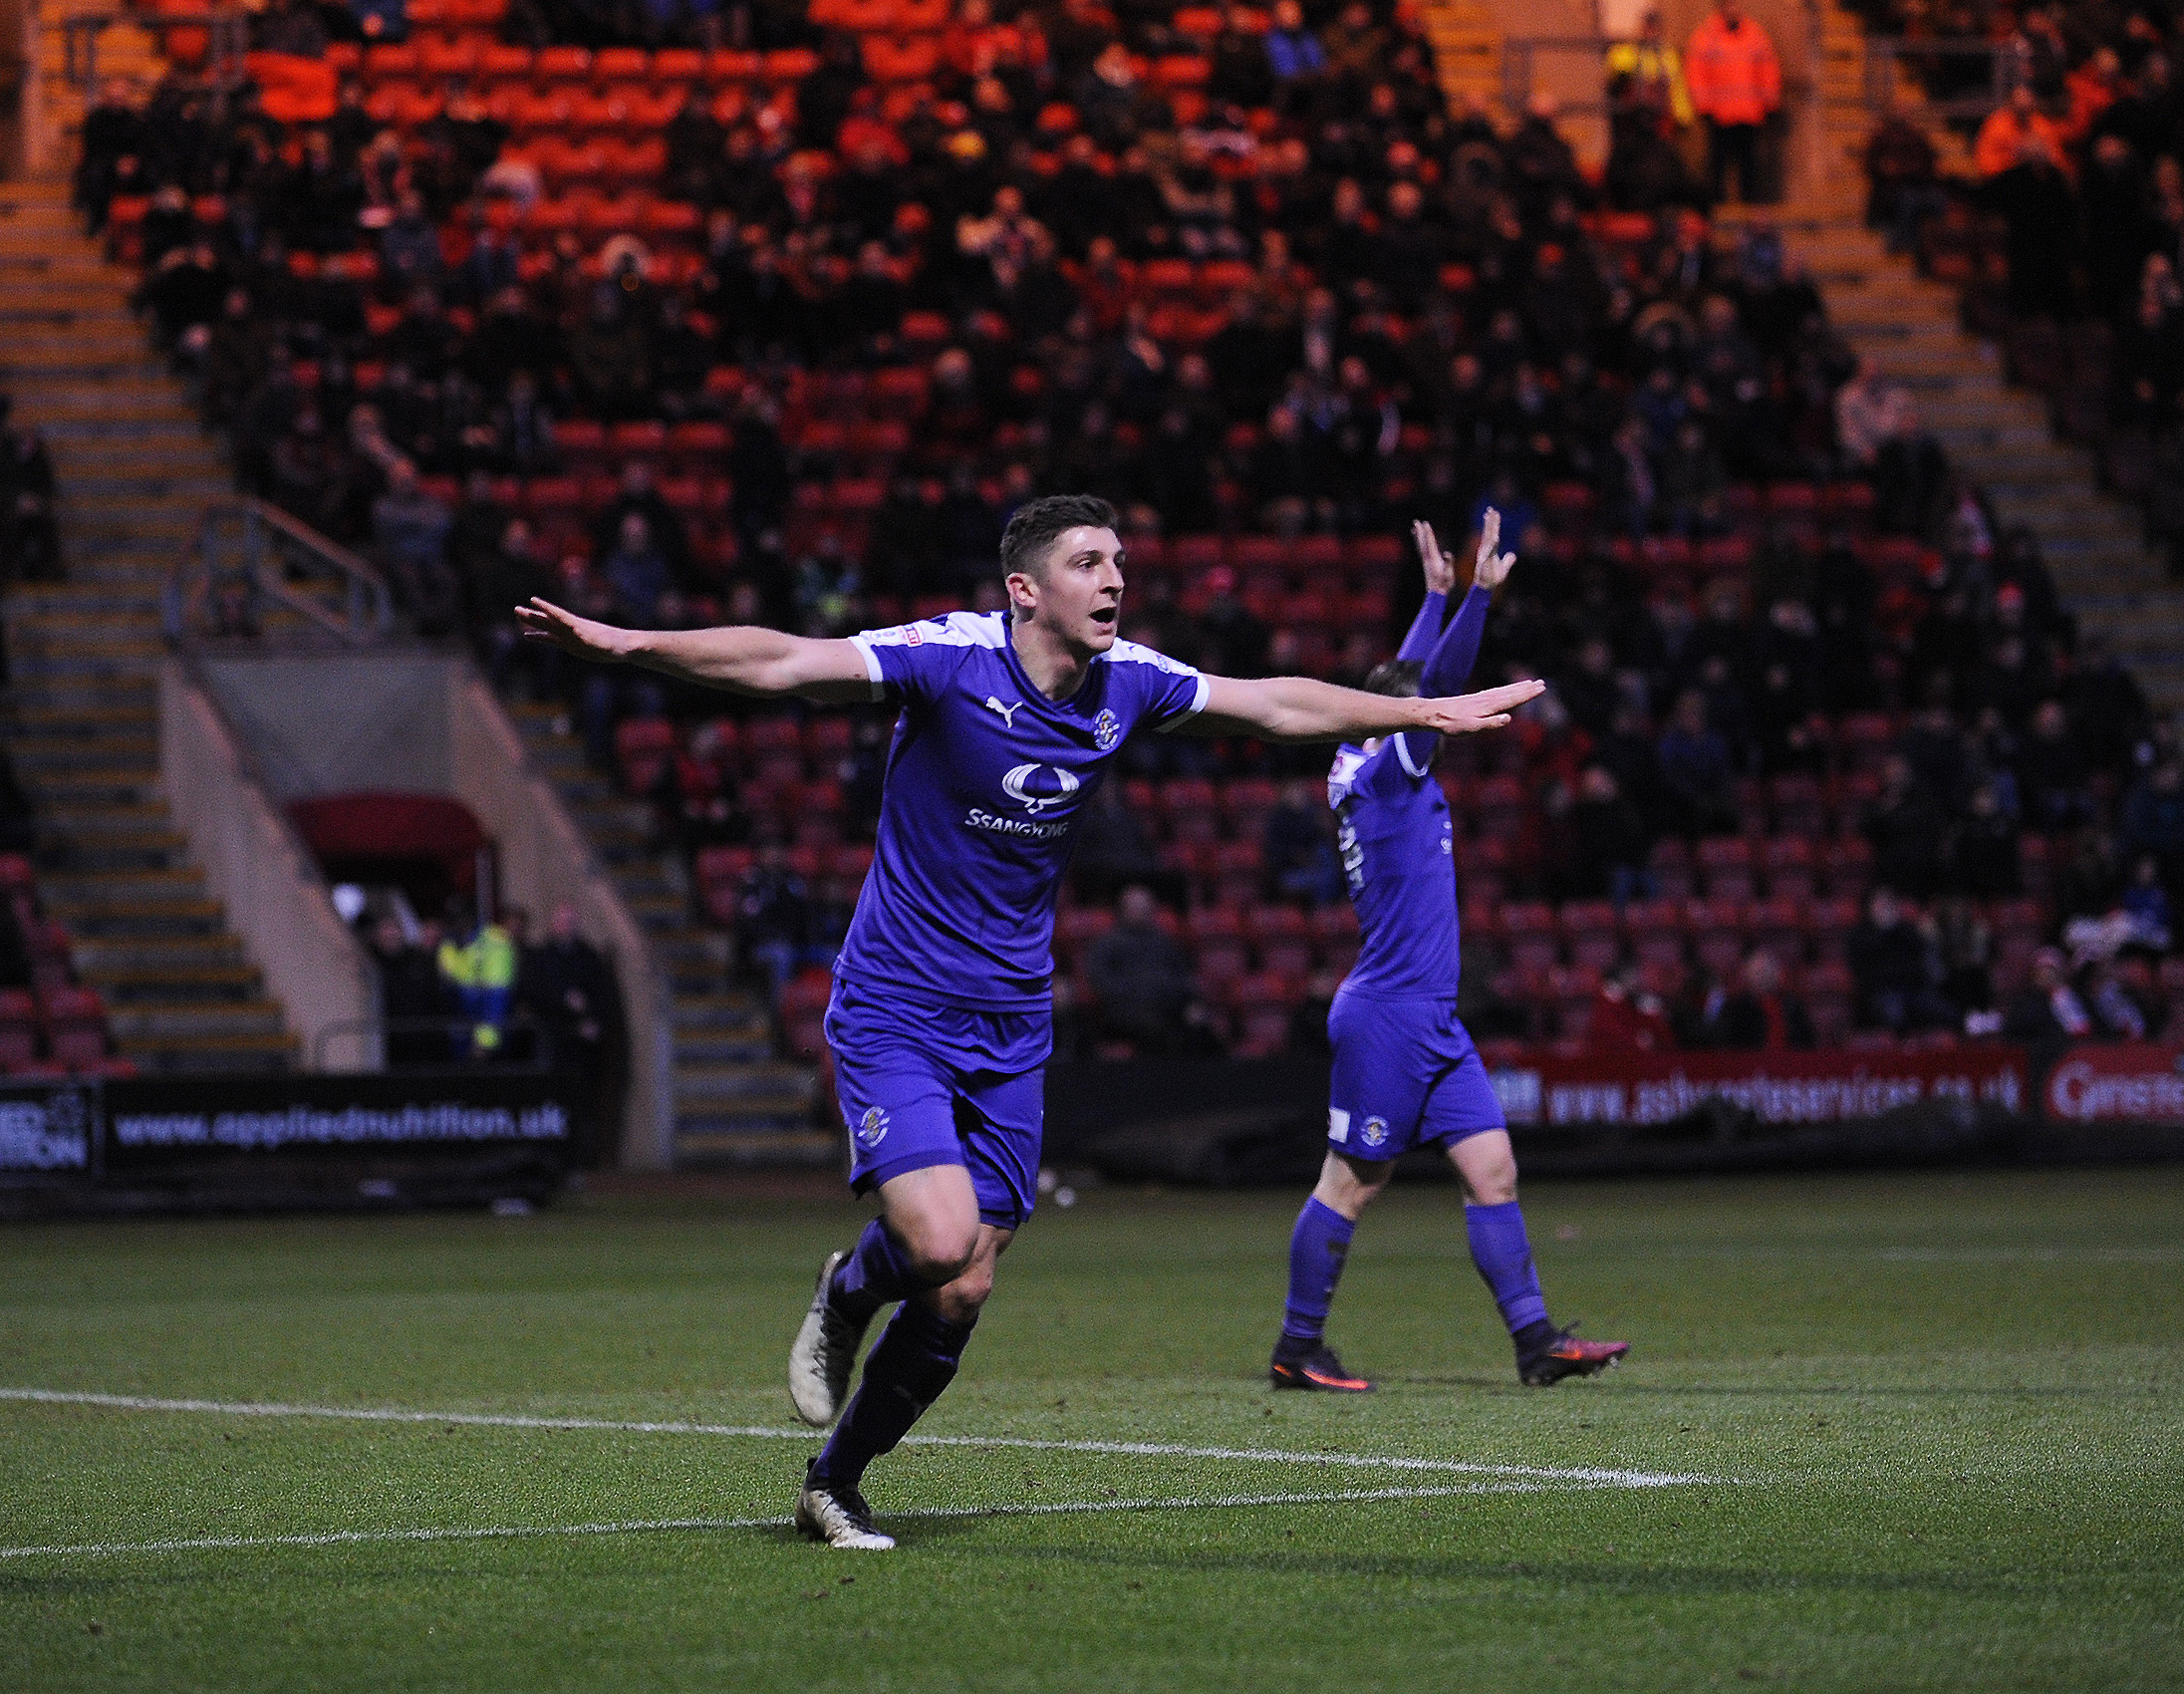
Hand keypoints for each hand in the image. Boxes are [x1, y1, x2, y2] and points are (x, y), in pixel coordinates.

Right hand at [516, 597, 633, 660]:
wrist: (624, 646)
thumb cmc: (617, 645)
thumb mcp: (606, 644)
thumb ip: (593, 639)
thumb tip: (580, 634)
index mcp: (579, 627)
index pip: (560, 616)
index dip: (547, 608)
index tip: (533, 600)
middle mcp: (572, 629)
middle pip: (549, 620)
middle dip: (533, 615)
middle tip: (516, 609)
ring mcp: (570, 636)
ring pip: (548, 628)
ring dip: (533, 622)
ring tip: (518, 615)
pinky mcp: (570, 644)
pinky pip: (551, 640)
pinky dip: (539, 637)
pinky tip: (527, 636)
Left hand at [1411, 518, 1456, 596]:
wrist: (1436, 594)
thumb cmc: (1444, 584)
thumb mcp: (1449, 574)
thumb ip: (1448, 564)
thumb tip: (1447, 554)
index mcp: (1433, 559)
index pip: (1430, 543)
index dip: (1428, 533)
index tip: (1425, 524)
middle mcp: (1427, 559)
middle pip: (1422, 542)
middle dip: (1420, 531)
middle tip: (1416, 521)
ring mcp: (1426, 562)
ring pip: (1420, 546)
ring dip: (1418, 536)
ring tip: (1414, 528)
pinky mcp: (1426, 564)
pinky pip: (1422, 551)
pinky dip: (1419, 544)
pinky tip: (1419, 542)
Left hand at [1414, 677, 1544, 734]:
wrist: (1433, 714)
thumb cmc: (1451, 725)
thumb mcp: (1471, 728)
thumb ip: (1490, 724)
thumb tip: (1508, 718)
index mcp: (1489, 706)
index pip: (1513, 699)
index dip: (1527, 694)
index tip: (1541, 688)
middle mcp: (1486, 699)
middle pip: (1511, 692)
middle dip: (1526, 688)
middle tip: (1542, 683)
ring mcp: (1480, 698)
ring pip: (1503, 691)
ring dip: (1517, 687)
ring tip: (1529, 683)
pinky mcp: (1474, 699)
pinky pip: (1495, 692)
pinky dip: (1505, 689)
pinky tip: (1505, 690)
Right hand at [1472, 506, 1516, 591]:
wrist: (1487, 588)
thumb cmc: (1493, 578)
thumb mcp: (1504, 568)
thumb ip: (1508, 561)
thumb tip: (1512, 555)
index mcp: (1490, 550)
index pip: (1492, 534)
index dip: (1493, 524)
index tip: (1493, 513)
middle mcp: (1486, 550)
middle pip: (1489, 532)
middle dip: (1490, 521)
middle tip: (1491, 509)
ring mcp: (1485, 555)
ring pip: (1489, 538)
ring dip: (1490, 527)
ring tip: (1490, 516)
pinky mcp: (1484, 562)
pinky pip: (1489, 551)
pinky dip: (1492, 545)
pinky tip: (1495, 537)